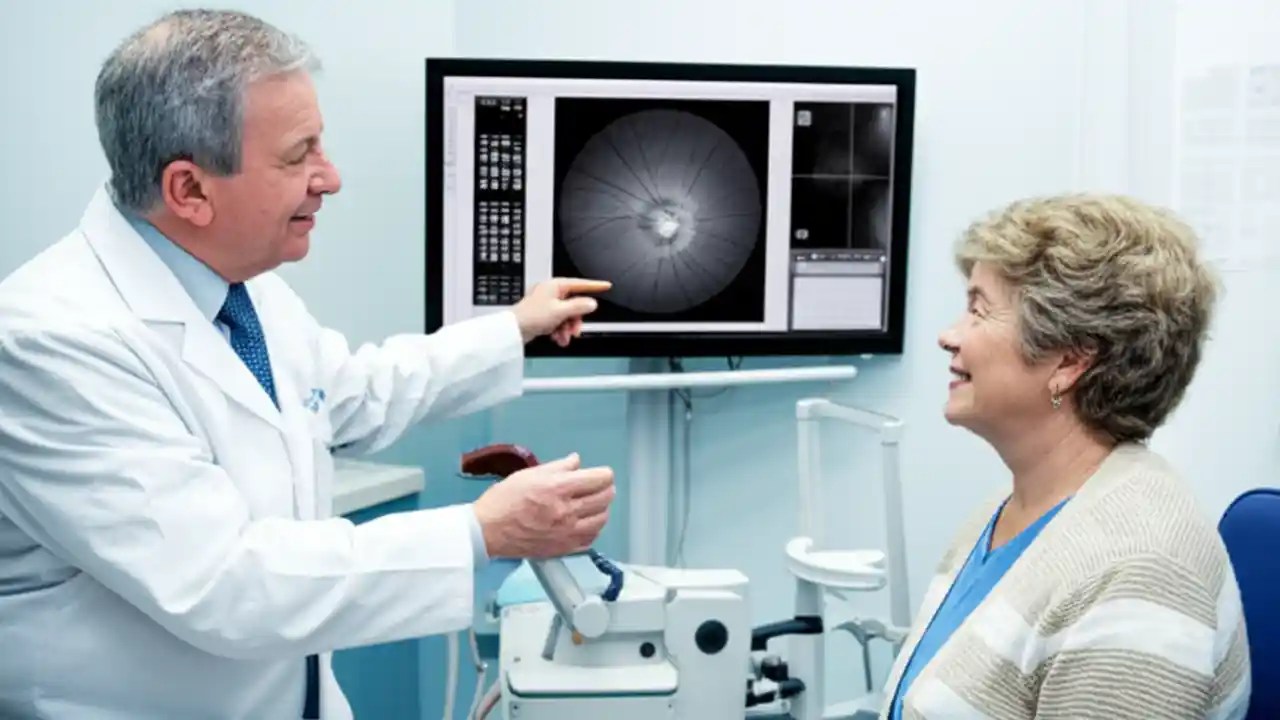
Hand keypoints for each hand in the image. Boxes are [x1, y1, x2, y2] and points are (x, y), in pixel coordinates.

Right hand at [472, 453, 615, 558]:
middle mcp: (567, 511)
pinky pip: (590, 538)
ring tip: (594, 505)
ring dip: (602, 509)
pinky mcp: (563, 548)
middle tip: (600, 487)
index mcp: (558, 488)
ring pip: (601, 519)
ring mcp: (567, 532)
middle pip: (604, 498)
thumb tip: (577, 461)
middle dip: (606, 489)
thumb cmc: (504, 500)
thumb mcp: (529, 474)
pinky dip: (593, 529)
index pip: (598, 479)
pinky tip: (586, 523)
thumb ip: (558, 467)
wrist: (488, 531)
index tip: (602, 474)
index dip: (604, 474)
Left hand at [512, 278, 611, 345]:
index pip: (580, 284)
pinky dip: (559, 330)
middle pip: (574, 304)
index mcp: (556, 286)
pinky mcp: (543, 315)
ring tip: (563, 337)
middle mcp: (551, 293)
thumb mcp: (560, 311)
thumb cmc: (531, 316)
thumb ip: (579, 306)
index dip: (594, 286)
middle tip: (575, 330)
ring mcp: (546, 304)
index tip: (606, 285)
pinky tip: (557, 338)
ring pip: (567, 315)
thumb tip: (591, 303)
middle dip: (575, 320)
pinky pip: (558, 322)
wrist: (514, 329)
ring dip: (567, 328)